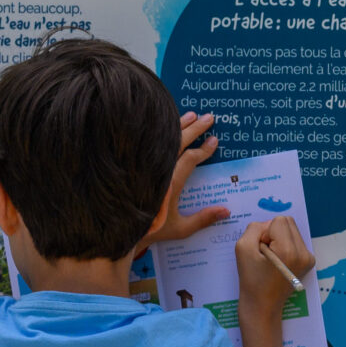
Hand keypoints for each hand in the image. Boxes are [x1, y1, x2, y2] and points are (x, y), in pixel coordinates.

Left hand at [136, 115, 228, 256]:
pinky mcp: (134, 163)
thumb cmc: (150, 230)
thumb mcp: (179, 228)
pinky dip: (159, 132)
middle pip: (177, 142)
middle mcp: (157, 171)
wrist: (119, 231)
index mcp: (169, 184)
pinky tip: (167, 126)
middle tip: (209, 118)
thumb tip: (226, 211)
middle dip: (195, 128)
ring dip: (178, 126)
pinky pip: (148, 143)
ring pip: (162, 139)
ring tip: (191, 115)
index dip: (203, 150)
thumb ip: (203, 219)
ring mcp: (144, 165)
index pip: (189, 159)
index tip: (214, 141)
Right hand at [234, 215, 313, 315]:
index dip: (265, 232)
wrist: (263, 305)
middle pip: (288, 222)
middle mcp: (304, 253)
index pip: (279, 220)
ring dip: (279, 238)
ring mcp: (309, 258)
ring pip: (292, 230)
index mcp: (289, 250)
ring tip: (271, 257)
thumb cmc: (251, 279)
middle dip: (274, 232)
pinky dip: (285, 245)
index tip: (261, 249)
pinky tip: (278, 261)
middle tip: (265, 252)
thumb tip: (268, 225)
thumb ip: (254, 228)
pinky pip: (296, 241)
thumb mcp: (243, 248)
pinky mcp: (309, 262)